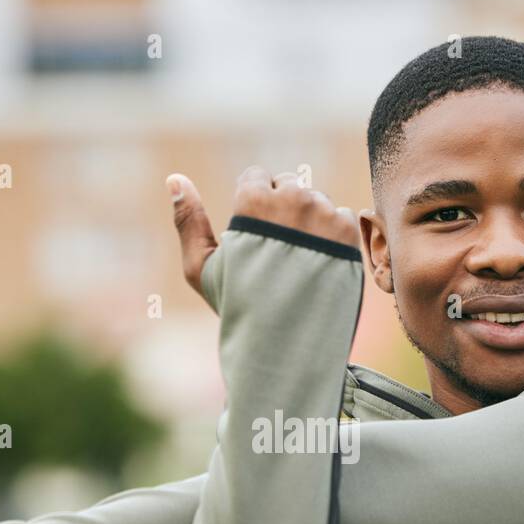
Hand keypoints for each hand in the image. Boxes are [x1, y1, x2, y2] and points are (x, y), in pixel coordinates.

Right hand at [168, 167, 359, 298]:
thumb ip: (188, 220)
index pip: (257, 177)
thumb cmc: (239, 308)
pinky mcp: (349, 234)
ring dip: (311, 221)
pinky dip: (334, 236)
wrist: (288, 347)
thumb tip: (174, 178)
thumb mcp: (201, 268)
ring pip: (318, 200)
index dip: (253, 206)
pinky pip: (343, 217)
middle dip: (284, 209)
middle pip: (290, 185)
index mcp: (254, 202)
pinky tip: (322, 265)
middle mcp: (292, 201)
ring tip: (300, 263)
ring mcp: (324, 216)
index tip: (255, 235)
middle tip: (279, 252)